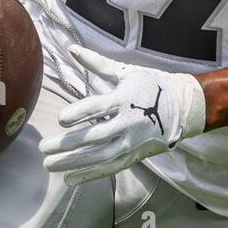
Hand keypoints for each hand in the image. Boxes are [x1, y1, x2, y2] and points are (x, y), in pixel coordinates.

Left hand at [39, 45, 206, 184]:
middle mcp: (127, 123)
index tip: (60, 119)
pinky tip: (69, 178)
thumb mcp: (125, 72)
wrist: (183, 108)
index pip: (97, 108)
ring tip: (49, 165)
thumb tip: (72, 48)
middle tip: (44, 148)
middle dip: (67, 144)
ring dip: (72, 163)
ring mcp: (131, 143)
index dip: (78, 114)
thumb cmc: (151, 85)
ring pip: (98, 157)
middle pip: (93, 137)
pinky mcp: (133, 156)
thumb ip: (97, 63)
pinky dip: (89, 175)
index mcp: (124, 100)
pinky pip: (109, 169)